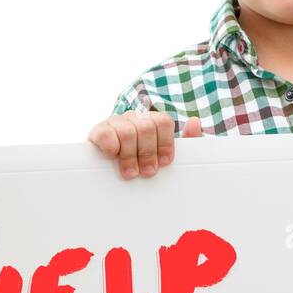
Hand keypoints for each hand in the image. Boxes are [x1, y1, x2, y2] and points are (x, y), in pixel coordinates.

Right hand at [87, 111, 202, 178]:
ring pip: (128, 132)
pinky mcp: (98, 131)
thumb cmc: (142, 163)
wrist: (109, 173)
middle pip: (147, 127)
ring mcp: (115, 123)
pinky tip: (112, 157)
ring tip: (130, 173)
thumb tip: (195, 122)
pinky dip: (111, 148)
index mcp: (152, 121)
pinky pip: (106, 133)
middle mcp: (135, 118)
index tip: (164, 163)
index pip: (164, 122)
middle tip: (147, 172)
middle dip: (148, 153)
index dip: (165, 144)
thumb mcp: (164, 154)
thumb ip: (186, 141)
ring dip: (130, 156)